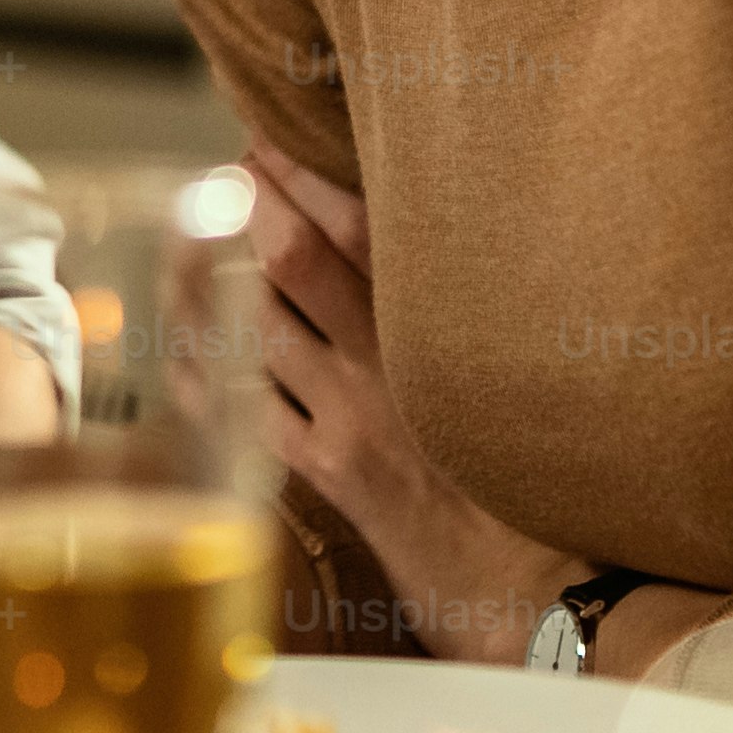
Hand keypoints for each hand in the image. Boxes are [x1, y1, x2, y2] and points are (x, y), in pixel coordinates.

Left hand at [244, 139, 578, 661]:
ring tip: (194, 241)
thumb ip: (459, 325)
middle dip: (254, 204)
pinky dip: (208, 370)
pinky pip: (247, 407)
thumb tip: (409, 262)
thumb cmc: (540, 484)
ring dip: (219, 277)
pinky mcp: (332, 474)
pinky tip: (184, 346)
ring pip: (263, 324)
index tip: (271, 142)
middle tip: (232, 171)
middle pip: (302, 258)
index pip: (367, 225)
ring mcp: (357, 417)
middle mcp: (398, 362)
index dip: (308, 174)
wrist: (548, 589)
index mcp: (446, 328)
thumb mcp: (511, 384)